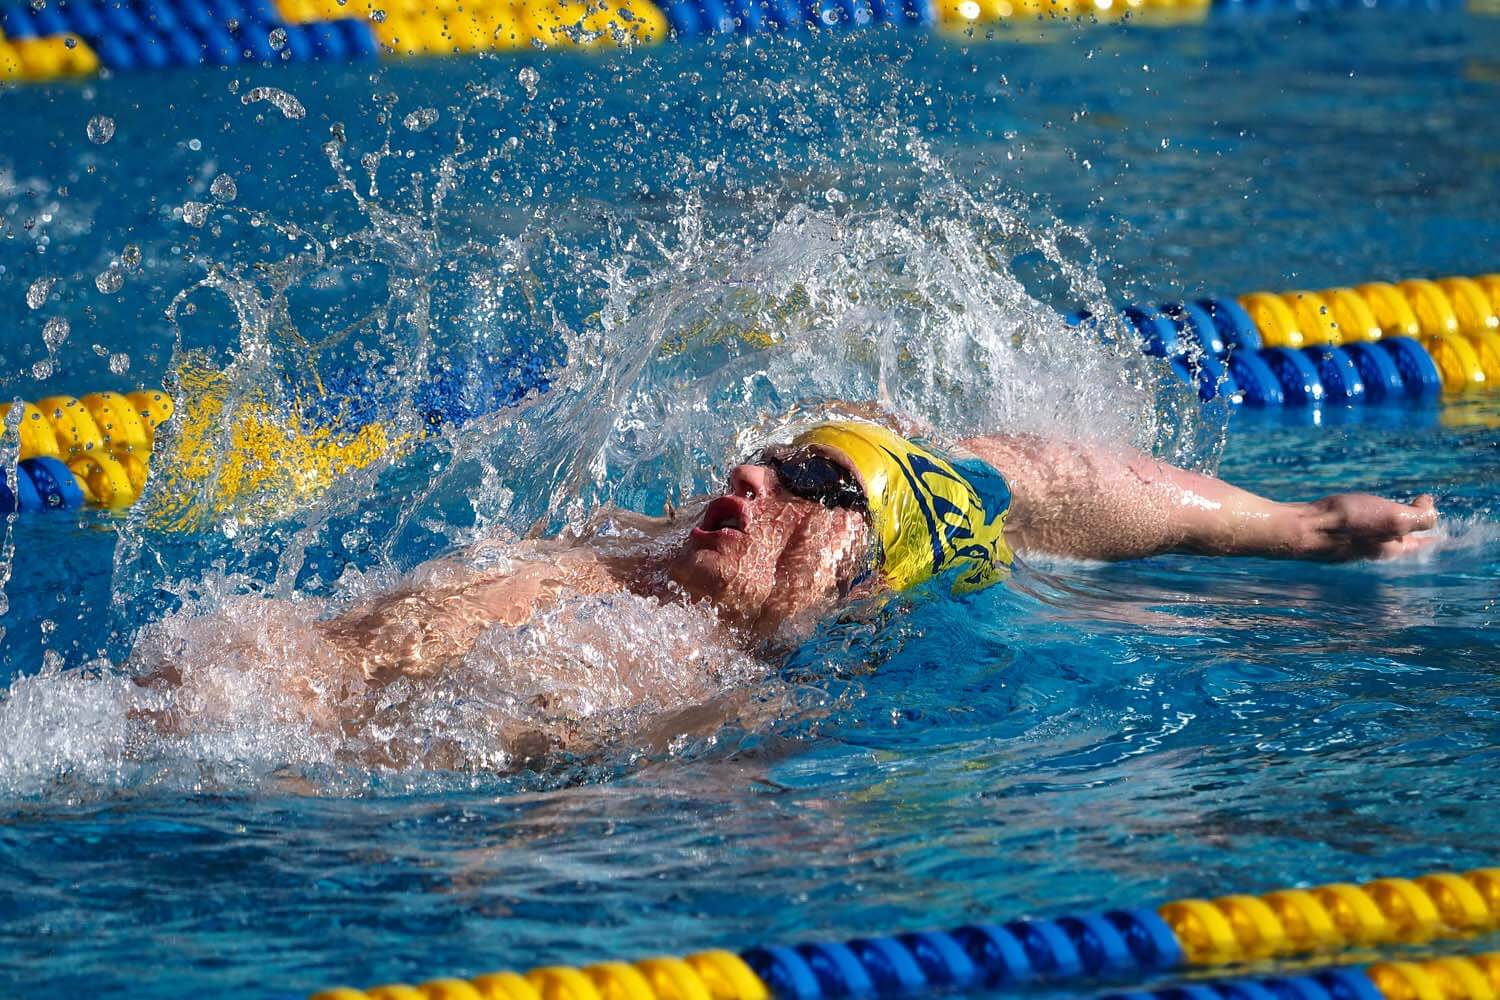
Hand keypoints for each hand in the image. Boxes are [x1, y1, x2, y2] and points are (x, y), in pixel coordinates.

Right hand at [1299, 493, 1439, 560]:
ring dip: (1387, 523)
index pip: (1424, 542)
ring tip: (1391, 510)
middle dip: (1412, 529)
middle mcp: (1375, 551)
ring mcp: (1353, 545)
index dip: (1435, 533)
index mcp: (1394, 549)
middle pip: (1402, 540)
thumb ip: (1420, 516)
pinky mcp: (1333, 539)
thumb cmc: (1347, 524)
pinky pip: (1358, 529)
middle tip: (1419, 509)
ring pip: (1378, 535)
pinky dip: (1365, 520)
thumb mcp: (1394, 518)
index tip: (1442, 527)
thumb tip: (1430, 505)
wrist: (1301, 529)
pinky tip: (1358, 514)